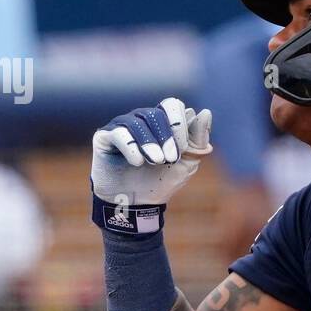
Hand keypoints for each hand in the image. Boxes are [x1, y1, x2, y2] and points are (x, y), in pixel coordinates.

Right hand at [91, 97, 211, 234]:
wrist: (137, 205)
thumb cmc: (162, 180)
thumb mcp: (188, 161)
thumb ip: (198, 138)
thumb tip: (205, 112)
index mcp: (162, 120)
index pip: (173, 106)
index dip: (179, 125)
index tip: (182, 150)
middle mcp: (141, 119)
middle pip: (154, 113)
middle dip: (166, 136)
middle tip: (170, 158)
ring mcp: (122, 127)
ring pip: (136, 122)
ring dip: (150, 143)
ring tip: (156, 161)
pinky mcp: (104, 138)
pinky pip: (118, 133)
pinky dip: (131, 147)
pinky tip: (138, 162)